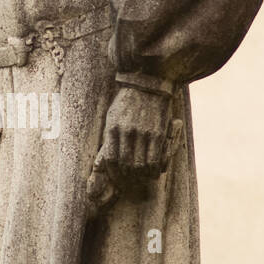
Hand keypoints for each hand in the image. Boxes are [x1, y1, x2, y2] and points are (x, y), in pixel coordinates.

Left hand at [87, 86, 175, 212]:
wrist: (148, 83)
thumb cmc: (128, 100)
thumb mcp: (112, 115)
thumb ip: (110, 136)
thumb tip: (106, 157)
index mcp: (113, 129)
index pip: (110, 160)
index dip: (114, 173)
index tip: (117, 176)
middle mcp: (127, 133)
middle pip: (126, 166)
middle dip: (128, 177)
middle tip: (130, 180)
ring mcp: (143, 134)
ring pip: (141, 166)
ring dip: (141, 176)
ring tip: (142, 178)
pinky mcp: (158, 134)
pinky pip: (155, 160)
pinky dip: (154, 171)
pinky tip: (154, 172)